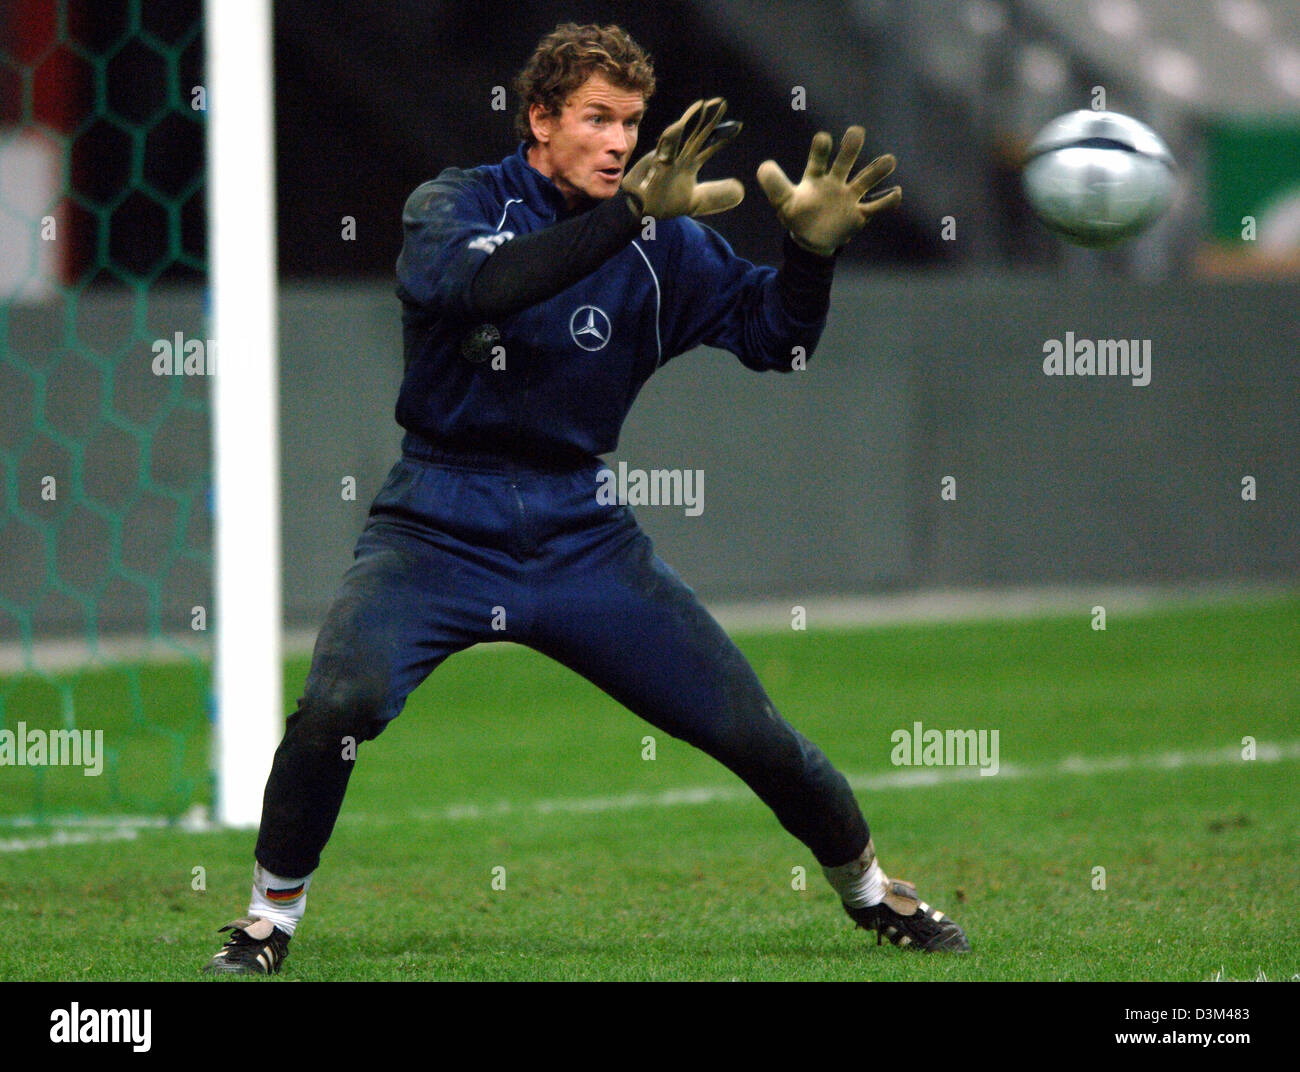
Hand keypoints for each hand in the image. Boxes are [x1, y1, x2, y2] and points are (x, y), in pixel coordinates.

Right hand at [622, 98, 743, 219]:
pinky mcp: (655, 164)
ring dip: (690, 120)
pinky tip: (678, 126)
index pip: (709, 147)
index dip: (722, 137)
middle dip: (708, 119)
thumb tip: (740, 191)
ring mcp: (667, 158)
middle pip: (697, 134)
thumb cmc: (666, 204)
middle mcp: (680, 158)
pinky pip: (663, 149)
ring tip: (701, 106)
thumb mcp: (695, 201)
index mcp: (690, 164)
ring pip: (681, 135)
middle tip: (721, 103)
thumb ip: (714, 194)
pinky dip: (670, 138)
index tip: (739, 126)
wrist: (644, 211)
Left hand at [757, 127, 900, 254]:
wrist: (811, 238)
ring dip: (876, 172)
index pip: (818, 160)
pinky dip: (886, 201)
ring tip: (890, 160)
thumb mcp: (783, 201)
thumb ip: (775, 185)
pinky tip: (896, 192)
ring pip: (864, 181)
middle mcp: (835, 182)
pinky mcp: (859, 214)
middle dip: (850, 149)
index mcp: (816, 177)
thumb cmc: (798, 214)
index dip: (820, 150)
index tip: (823, 138)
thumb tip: (763, 166)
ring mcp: (849, 197)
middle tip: (857, 131)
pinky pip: (875, 206)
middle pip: (844, 163)